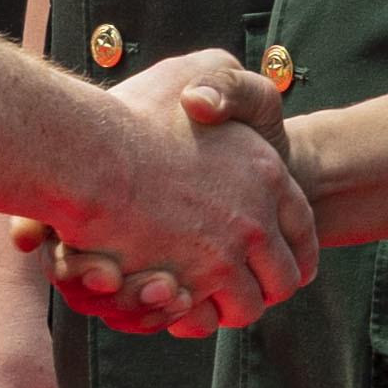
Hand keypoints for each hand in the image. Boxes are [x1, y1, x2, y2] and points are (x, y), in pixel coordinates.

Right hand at [55, 55, 307, 332]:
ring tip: (204, 296)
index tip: (285, 262)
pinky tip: (174, 301)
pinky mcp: (189, 286)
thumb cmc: (133, 110)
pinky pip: (202, 320)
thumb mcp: (199, 67)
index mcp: (268, 174)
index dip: (295, 252)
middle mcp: (257, 220)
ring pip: (247, 308)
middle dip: (264, 287)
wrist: (85, 153)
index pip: (303, 232)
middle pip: (282, 280)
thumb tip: (225, 107)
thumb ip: (227, 82)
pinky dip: (191, 317)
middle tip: (243, 286)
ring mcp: (225, 257)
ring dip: (228, 307)